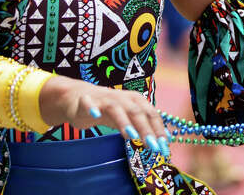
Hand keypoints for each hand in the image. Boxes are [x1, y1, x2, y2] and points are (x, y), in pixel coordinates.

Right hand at [40, 75, 170, 154]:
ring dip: (124, 120)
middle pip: (136, 111)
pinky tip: (95, 116)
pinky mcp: (85, 101)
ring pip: (115, 107)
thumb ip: (144, 126)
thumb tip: (164, 139)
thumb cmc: (107, 109)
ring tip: (131, 136)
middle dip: (145, 128)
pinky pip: (88, 104)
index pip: (150, 113)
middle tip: (152, 145)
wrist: (78, 97)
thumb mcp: (127, 118)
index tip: (164, 146)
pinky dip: (92, 108)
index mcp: (134, 100)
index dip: (158, 129)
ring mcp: (103, 99)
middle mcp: (121, 97)